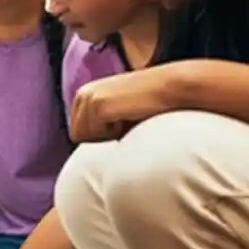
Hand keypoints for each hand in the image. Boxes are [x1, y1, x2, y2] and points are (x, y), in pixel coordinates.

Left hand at [68, 65, 183, 142]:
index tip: (120, 124)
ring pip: (86, 138)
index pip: (77, 134)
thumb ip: (99, 129)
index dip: (99, 137)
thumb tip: (88, 159)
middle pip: (78, 136)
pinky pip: (96, 135)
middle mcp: (82, 94)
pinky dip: (114, 133)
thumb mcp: (116, 118)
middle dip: (101, 137)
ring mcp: (88, 98)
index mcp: (83, 96)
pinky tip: (128, 116)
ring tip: (127, 117)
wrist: (171, 90)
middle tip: (124, 121)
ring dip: (108, 135)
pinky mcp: (98, 104)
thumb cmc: (148, 109)